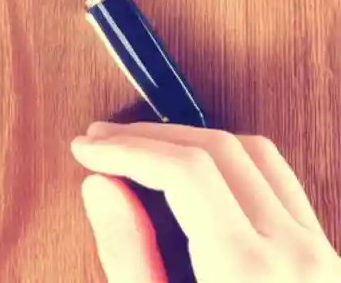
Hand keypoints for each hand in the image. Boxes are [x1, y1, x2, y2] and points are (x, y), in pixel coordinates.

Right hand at [73, 122, 340, 281]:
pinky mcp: (327, 260)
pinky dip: (232, 168)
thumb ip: (128, 256)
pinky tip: (194, 182)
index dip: (126, 149)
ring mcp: (320, 255)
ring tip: (145, 154)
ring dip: (194, 143)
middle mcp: (294, 254)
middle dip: (152, 137)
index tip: (88, 149)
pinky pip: (281, 186)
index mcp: (246, 271)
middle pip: (220, 149)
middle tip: (103, 143)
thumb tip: (103, 186)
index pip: (183, 170)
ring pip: (259, 156)